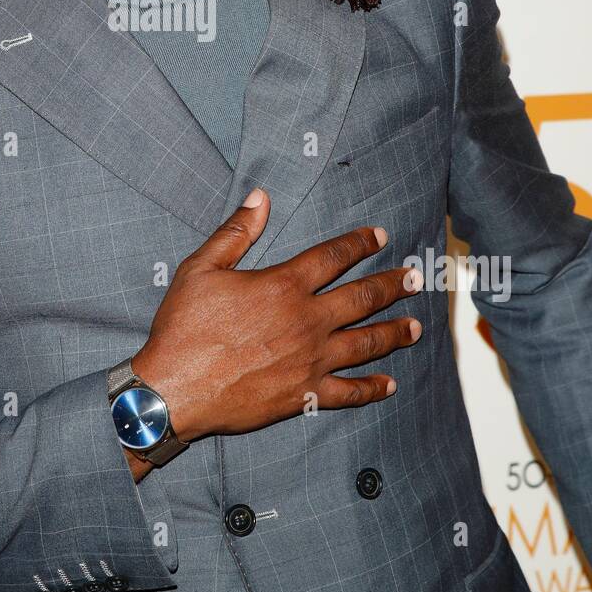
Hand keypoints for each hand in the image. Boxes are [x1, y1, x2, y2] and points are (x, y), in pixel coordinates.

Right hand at [132, 187, 421, 443]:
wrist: (175, 390)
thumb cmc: (184, 328)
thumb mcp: (201, 268)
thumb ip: (236, 232)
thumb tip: (260, 196)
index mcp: (284, 285)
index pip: (333, 256)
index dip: (359, 243)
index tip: (380, 237)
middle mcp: (306, 320)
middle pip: (362, 297)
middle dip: (392, 285)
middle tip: (416, 278)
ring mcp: (310, 360)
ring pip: (366, 343)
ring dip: (394, 332)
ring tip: (416, 326)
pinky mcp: (304, 395)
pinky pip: (349, 392)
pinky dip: (372, 387)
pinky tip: (389, 383)